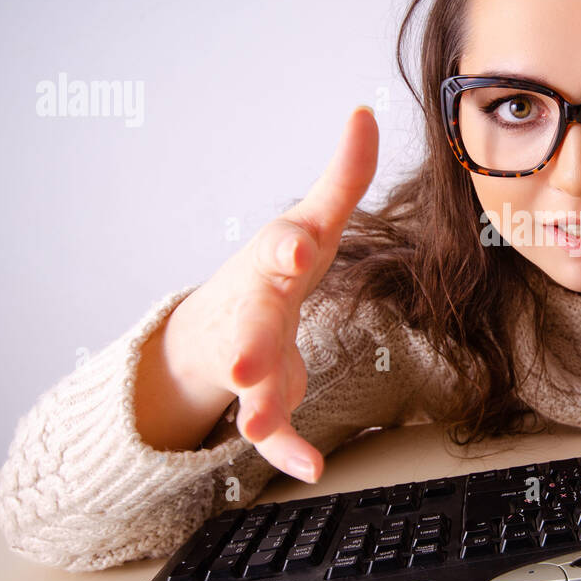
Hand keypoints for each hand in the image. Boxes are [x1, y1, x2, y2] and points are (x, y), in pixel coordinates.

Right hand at [167, 106, 377, 482]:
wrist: (214, 326)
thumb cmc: (275, 268)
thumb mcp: (309, 219)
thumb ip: (343, 175)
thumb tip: (366, 112)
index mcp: (276, 260)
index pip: (281, 245)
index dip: (290, 245)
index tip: (300, 246)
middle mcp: (256, 309)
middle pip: (251, 325)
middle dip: (248, 342)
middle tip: (245, 364)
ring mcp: (253, 356)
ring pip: (253, 385)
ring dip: (257, 404)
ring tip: (256, 422)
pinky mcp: (262, 396)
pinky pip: (272, 429)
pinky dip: (289, 449)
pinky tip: (310, 468)